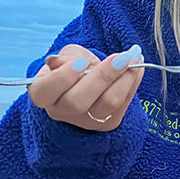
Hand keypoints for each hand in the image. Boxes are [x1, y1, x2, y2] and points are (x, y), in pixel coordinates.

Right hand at [28, 43, 144, 131]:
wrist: (91, 79)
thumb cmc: (74, 66)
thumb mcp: (67, 56)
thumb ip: (63, 58)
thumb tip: (56, 61)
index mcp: (43, 93)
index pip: (43, 92)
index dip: (61, 78)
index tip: (80, 62)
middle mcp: (61, 111)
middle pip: (77, 102)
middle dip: (101, 77)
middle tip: (119, 57)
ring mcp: (86, 121)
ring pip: (107, 105)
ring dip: (124, 79)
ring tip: (132, 58)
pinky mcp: (109, 123)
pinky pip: (124, 103)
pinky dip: (133, 81)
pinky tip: (137, 65)